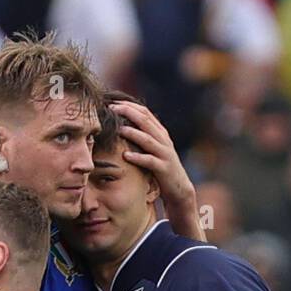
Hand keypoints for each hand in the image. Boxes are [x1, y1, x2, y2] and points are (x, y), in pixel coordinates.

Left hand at [110, 100, 201, 240]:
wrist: (179, 189)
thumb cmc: (161, 169)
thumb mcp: (153, 149)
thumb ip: (143, 136)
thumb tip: (123, 124)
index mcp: (160, 133)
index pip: (145, 113)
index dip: (129, 105)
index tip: (113, 102)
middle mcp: (163, 140)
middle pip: (145, 121)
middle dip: (128, 113)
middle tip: (112, 109)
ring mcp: (165, 154)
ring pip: (148, 139)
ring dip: (133, 133)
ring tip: (119, 129)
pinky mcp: (164, 169)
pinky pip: (150, 161)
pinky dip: (138, 157)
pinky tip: (125, 156)